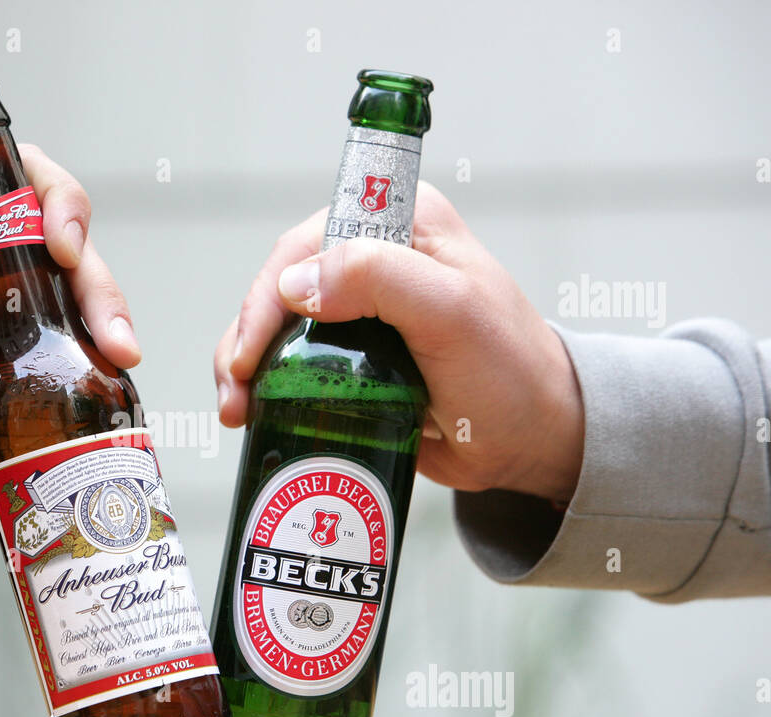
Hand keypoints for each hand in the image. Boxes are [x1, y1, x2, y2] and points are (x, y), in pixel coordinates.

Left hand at [0, 145, 139, 484]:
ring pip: (70, 309)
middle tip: (117, 343)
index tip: (64, 247)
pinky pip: (48, 374)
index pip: (14, 183)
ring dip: (96, 342)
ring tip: (113, 374)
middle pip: (62, 251)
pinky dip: (45, 407)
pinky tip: (2, 446)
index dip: (53, 201)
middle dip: (99, 289)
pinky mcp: (3, 368)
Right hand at [213, 182, 583, 502]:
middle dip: (247, 338)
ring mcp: (359, 309)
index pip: (308, 242)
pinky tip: (252, 414)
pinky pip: (290, 361)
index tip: (253, 351)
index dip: (269, 294)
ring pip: (276, 325)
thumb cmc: (510, 373)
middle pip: (280, 284)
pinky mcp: (352, 356)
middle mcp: (375, 256)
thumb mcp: (453, 312)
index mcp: (401, 221)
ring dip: (245, 367)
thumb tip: (295, 285)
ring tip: (237, 412)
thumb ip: (378, 277)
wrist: (535, 440)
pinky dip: (263, 386)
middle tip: (236, 392)